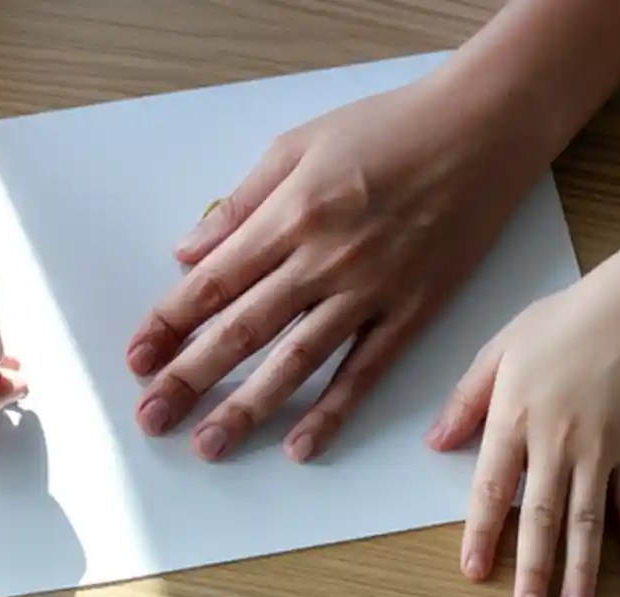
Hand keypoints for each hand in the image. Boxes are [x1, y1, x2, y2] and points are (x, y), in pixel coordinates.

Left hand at [126, 78, 537, 461]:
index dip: (169, 324)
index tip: (136, 360)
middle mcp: (324, 259)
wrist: (483, 127)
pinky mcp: (413, 311)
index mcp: (290, 215)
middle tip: (151, 417)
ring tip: (208, 444)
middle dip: (189, 377)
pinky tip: (300, 445)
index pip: (213, 282)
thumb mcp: (298, 144)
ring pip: (296, 361)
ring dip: (247, 407)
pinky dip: (332, 411)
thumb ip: (240, 204)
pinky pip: (365, 371)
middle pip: (242, 330)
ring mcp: (371, 290)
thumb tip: (187, 252)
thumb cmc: (387, 127)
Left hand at [427, 277, 619, 596]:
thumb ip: (464, 401)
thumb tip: (433, 443)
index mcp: (514, 419)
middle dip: (533, 570)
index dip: (482, 533)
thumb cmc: (560, 324)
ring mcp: (599, 449)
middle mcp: (555, 442)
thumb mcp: (497, 352)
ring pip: (587, 520)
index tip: (474, 572)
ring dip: (582, 570)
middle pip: (541, 516)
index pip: (492, 488)